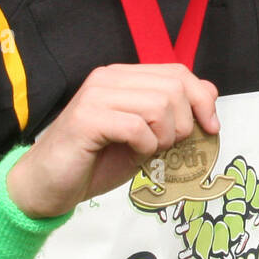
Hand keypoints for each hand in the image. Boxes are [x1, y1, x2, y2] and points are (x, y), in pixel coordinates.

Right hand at [6, 64, 219, 218]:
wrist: (47, 186)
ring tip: (149, 151)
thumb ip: (172, 115)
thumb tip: (209, 99)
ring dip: (165, 136)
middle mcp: (109, 79)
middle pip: (173, 87)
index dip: (202, 99)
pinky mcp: (86, 119)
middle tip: (170, 146)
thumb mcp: (146, 136)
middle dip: (185, 122)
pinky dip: (145, 146)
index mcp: (124, 77)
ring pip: (159, 105)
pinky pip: (136, 127)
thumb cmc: (96, 162)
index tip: (211, 127)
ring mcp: (96, 96)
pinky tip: (135, 154)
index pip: (178, 72)